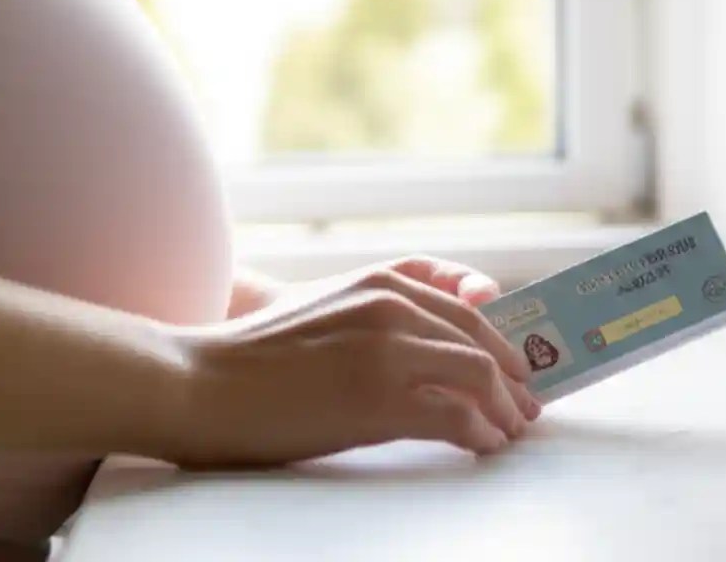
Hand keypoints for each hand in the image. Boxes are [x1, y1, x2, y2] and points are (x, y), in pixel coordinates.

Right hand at [168, 259, 538, 467]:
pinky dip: (481, 432)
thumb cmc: (254, 356)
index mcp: (379, 280)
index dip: (502, 337)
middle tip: (527, 405)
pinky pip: (456, 414)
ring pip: (478, 373)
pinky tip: (485, 445)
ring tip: (510, 430)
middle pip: (481, 338)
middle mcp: (391, 305)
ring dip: (504, 407)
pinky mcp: (379, 399)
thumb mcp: (326, 308)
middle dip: (513, 376)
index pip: (467, 302)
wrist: (197, 383)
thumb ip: (382, 312)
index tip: (517, 364)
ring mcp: (388, 349)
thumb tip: (436, 347)